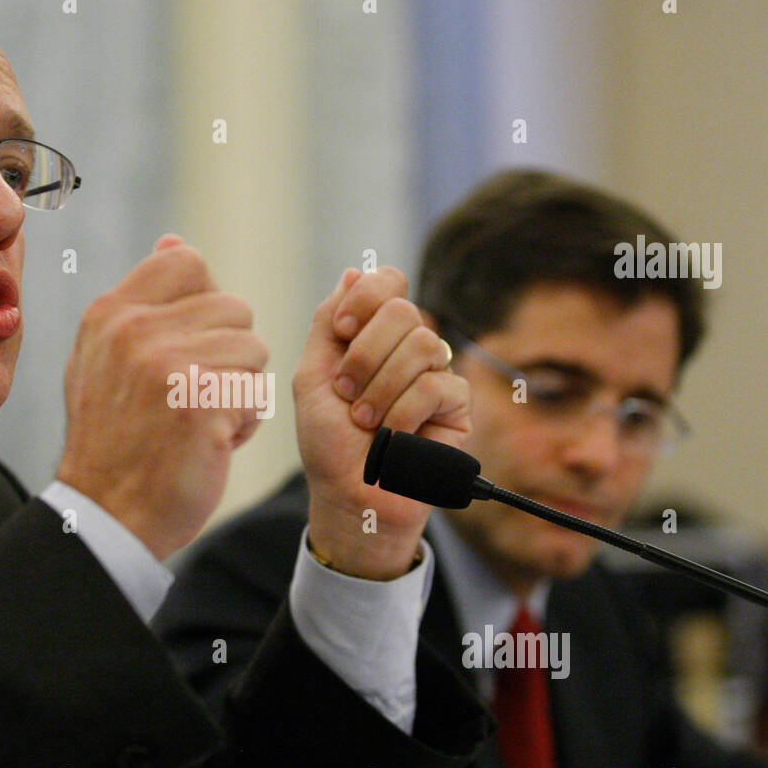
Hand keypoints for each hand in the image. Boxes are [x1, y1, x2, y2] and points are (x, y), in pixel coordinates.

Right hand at [56, 236, 267, 558]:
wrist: (107, 514)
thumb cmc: (113, 438)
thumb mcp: (105, 359)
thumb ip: (142, 302)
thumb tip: (176, 241)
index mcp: (111, 313)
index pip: (187, 262)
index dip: (204, 304)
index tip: (188, 347)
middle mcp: (135, 330)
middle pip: (233, 307)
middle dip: (229, 354)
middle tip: (194, 396)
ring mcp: (167, 365)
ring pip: (253, 348)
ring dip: (239, 388)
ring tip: (200, 419)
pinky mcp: (201, 404)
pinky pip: (256, 391)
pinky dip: (243, 423)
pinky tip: (209, 443)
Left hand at [294, 267, 469, 579]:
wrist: (350, 494)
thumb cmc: (328, 442)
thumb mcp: (311, 377)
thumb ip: (327, 325)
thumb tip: (351, 272)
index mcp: (373, 334)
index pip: (388, 283)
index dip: (368, 298)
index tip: (343, 330)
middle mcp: (407, 348)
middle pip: (404, 311)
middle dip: (366, 353)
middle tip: (346, 391)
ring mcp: (434, 373)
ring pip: (423, 345)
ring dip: (381, 387)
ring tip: (365, 421)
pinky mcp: (456, 404)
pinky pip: (435, 385)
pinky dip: (403, 412)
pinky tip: (392, 437)